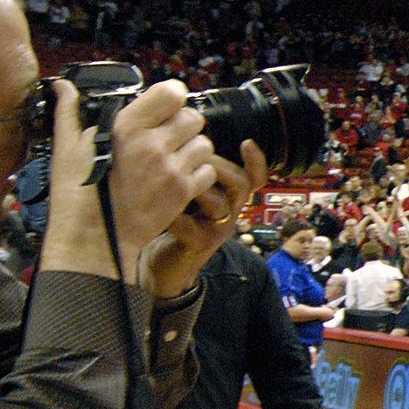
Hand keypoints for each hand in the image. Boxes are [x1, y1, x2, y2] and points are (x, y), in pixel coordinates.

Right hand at [43, 80, 216, 282]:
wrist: (93, 239)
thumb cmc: (77, 194)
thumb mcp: (67, 147)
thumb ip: (70, 111)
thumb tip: (62, 86)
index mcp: (126, 127)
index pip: (172, 92)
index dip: (171, 97)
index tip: (164, 106)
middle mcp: (154, 145)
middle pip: (193, 117)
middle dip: (182, 124)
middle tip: (167, 137)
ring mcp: (172, 169)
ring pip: (204, 143)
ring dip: (192, 148)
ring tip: (172, 158)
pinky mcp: (183, 192)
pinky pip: (207, 171)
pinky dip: (198, 173)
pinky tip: (177, 177)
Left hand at [141, 139, 270, 297]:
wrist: (167, 269)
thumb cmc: (176, 225)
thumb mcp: (190, 198)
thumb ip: (194, 175)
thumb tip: (184, 139)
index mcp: (230, 200)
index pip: (254, 179)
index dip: (256, 162)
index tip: (247, 142)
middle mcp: (230, 214)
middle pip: (241, 184)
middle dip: (217, 165)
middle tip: (191, 155)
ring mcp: (216, 231)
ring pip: (219, 203)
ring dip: (194, 185)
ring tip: (172, 175)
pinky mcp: (199, 244)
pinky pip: (189, 224)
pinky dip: (171, 211)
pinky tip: (152, 203)